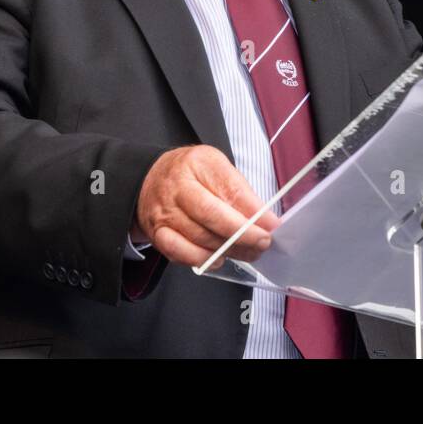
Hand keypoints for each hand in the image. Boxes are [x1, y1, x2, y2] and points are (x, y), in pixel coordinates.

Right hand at [134, 145, 279, 268]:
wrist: (150, 179)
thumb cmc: (191, 174)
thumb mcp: (217, 168)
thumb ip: (240, 192)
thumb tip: (266, 220)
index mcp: (198, 163)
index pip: (229, 189)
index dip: (253, 211)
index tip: (272, 225)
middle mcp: (177, 187)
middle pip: (212, 215)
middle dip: (243, 233)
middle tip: (263, 242)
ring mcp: (164, 211)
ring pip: (200, 237)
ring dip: (229, 249)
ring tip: (249, 252)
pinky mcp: (157, 234)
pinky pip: (180, 252)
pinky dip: (202, 259)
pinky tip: (219, 259)